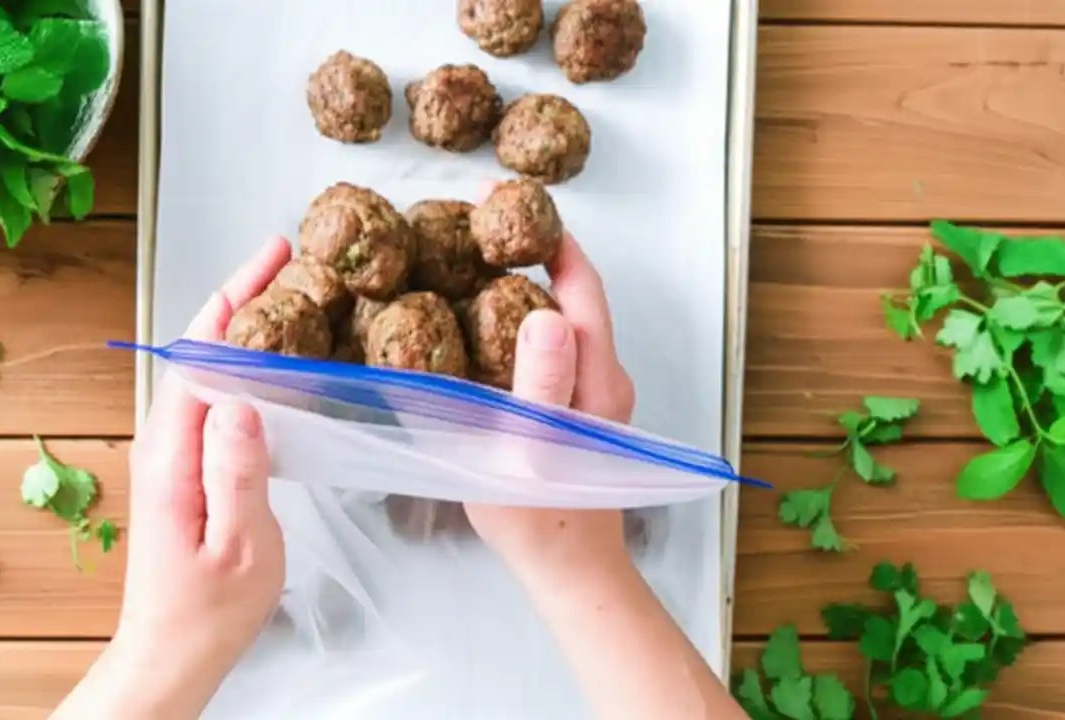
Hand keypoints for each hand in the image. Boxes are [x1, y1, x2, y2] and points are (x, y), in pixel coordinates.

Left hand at [54, 238, 291, 719]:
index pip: (202, 352)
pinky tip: (274, 367)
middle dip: (244, 297)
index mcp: (174, 454)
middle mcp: (164, 443)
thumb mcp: (240, 544)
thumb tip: (242, 397)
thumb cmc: (208, 612)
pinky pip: (212, 398)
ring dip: (244, 328)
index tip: (273, 257)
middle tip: (293, 264)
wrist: (171, 652)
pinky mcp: (182, 467)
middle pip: (201, 349)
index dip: (237, 296)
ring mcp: (170, 454)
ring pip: (207, 370)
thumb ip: (238, 470)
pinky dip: (243, 366)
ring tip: (291, 300)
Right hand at [464, 232, 637, 588]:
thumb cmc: (542, 517)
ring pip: (557, 317)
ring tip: (461, 262)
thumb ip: (542, 384)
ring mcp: (590, 390)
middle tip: (466, 225)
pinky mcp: (574, 407)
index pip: (580, 280)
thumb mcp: (531, 452)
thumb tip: (548, 312)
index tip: (500, 198)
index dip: (546, 233)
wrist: (568, 572)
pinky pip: (545, 346)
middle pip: (570, 291)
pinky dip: (510, 320)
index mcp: (597, 374)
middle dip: (524, 250)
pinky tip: (471, 324)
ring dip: (516, 284)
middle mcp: (602, 373)